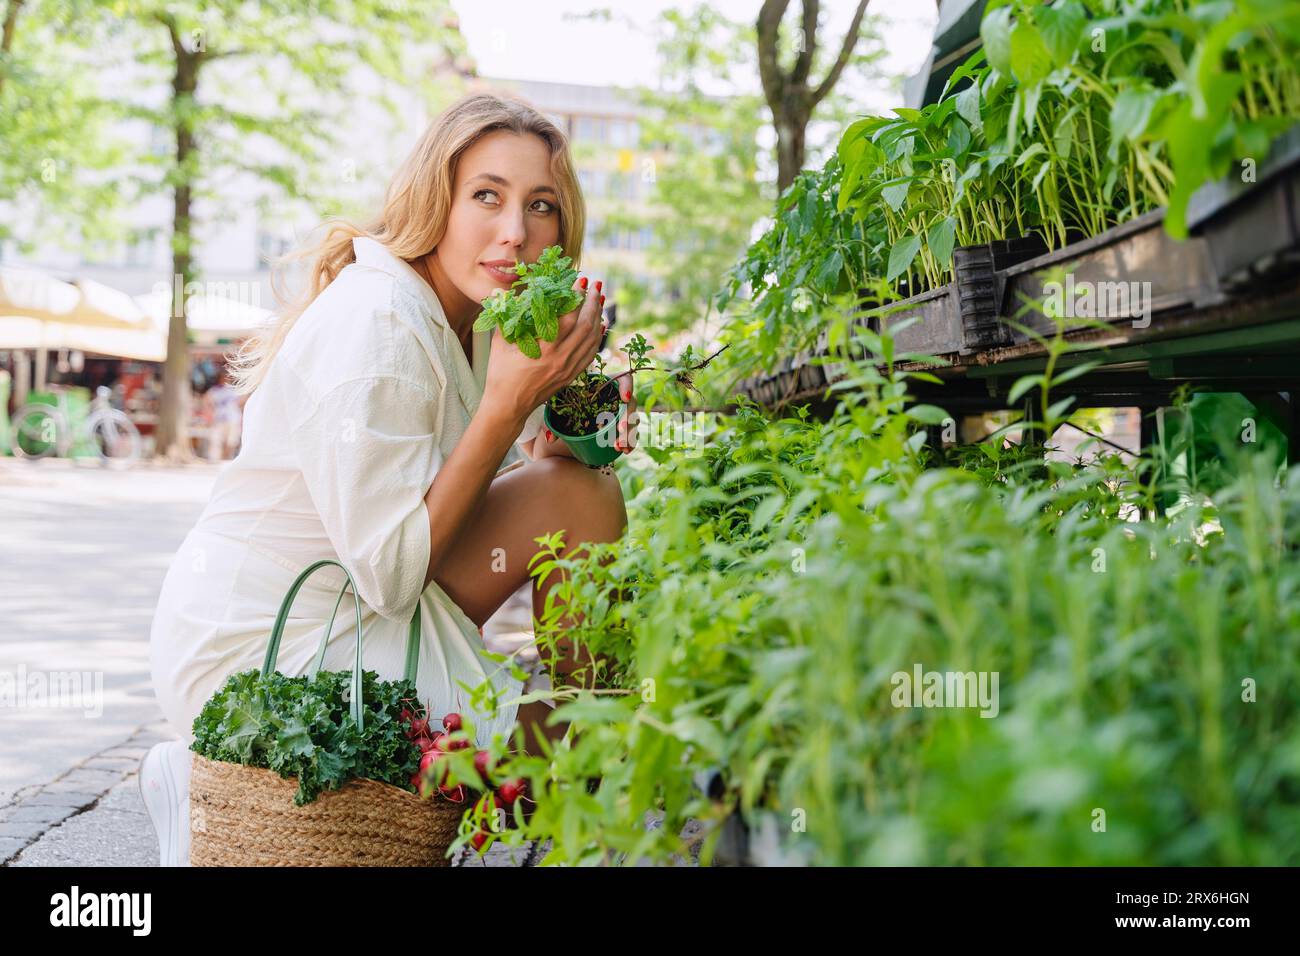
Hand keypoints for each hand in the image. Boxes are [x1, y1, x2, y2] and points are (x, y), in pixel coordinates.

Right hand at [482, 275, 603, 425]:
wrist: (508, 406)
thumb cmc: (500, 374)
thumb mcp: (500, 343)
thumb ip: (507, 317)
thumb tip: (508, 293)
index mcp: (544, 350)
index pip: (568, 319)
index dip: (577, 298)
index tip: (580, 281)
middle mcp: (561, 359)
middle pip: (586, 327)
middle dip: (593, 303)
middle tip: (596, 285)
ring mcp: (569, 369)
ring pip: (592, 340)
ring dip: (598, 317)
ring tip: (599, 300)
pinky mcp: (572, 376)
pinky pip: (591, 353)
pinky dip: (598, 337)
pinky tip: (600, 325)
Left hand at [538, 369, 636, 459]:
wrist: (563, 420)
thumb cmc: (560, 408)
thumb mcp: (556, 409)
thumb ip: (551, 421)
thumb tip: (550, 438)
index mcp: (603, 384)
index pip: (623, 379)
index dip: (627, 387)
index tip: (623, 399)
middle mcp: (615, 397)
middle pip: (630, 403)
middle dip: (628, 418)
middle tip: (620, 430)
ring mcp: (620, 413)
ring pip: (633, 420)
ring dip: (630, 434)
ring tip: (620, 447)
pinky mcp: (621, 427)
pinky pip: (631, 433)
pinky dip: (630, 442)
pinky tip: (625, 451)